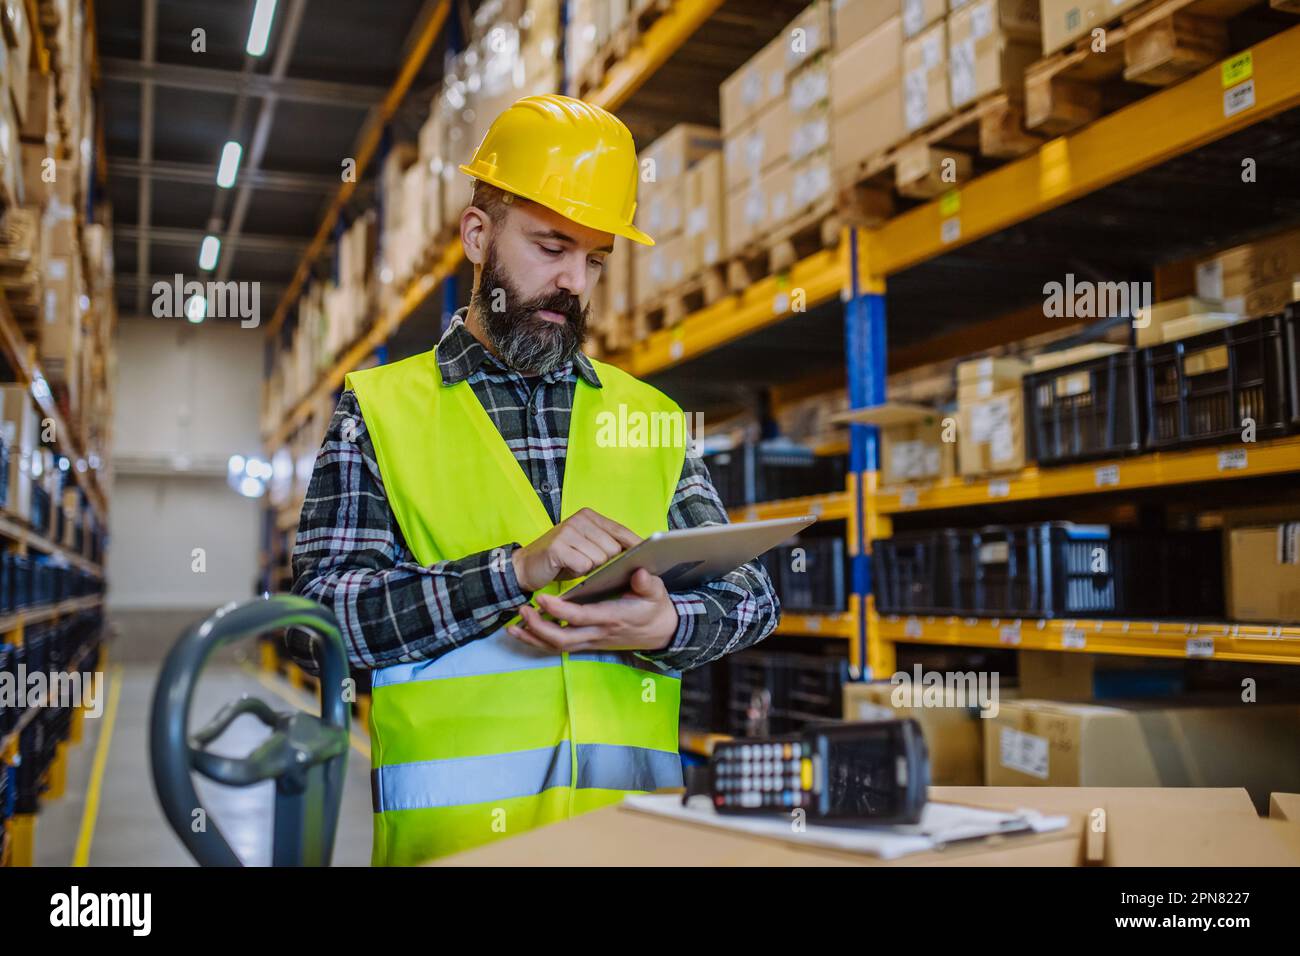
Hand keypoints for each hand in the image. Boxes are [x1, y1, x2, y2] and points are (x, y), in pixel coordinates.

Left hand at [507, 568, 677, 653]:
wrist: (662, 632)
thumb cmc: (655, 608)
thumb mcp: (657, 592)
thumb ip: (647, 583)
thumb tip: (640, 573)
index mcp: (613, 618)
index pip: (582, 617)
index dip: (560, 610)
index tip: (542, 598)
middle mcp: (599, 633)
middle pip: (563, 639)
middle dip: (540, 627)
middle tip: (523, 610)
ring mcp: (591, 641)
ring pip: (558, 646)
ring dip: (534, 638)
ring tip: (513, 625)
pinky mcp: (587, 643)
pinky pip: (559, 647)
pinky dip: (538, 642)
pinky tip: (522, 633)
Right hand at [511, 507, 641, 592]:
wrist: (526, 566)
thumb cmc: (562, 559)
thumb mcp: (587, 547)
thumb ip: (608, 545)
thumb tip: (638, 554)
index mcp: (589, 516)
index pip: (621, 530)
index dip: (636, 545)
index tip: (650, 556)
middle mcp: (580, 519)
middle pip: (614, 548)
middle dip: (607, 563)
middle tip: (591, 565)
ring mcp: (569, 531)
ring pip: (601, 558)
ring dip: (592, 569)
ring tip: (577, 565)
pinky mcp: (559, 547)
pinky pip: (585, 566)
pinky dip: (579, 572)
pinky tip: (568, 568)